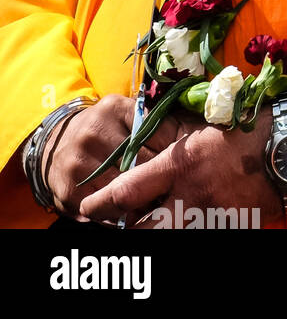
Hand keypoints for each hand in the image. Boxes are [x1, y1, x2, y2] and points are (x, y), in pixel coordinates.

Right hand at [43, 94, 180, 221]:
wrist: (56, 142)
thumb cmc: (104, 128)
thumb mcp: (126, 115)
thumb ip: (153, 124)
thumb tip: (191, 138)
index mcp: (115, 109)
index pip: (154, 133)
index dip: (172, 151)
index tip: (186, 163)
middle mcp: (94, 133)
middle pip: (141, 162)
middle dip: (160, 176)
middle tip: (177, 186)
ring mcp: (79, 162)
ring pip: (123, 189)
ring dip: (143, 199)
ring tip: (159, 202)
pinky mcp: (69, 190)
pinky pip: (103, 208)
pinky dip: (121, 214)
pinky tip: (133, 214)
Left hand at [77, 103, 278, 227]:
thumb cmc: (241, 132)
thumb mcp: (196, 136)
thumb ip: (163, 158)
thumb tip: (128, 174)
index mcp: (181, 168)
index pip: (126, 193)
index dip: (100, 204)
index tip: (87, 206)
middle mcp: (192, 198)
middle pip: (143, 230)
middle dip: (129, 227)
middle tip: (122, 220)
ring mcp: (211, 218)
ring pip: (170, 234)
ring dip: (162, 226)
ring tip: (164, 214)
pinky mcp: (229, 229)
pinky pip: (200, 232)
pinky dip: (190, 226)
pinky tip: (190, 217)